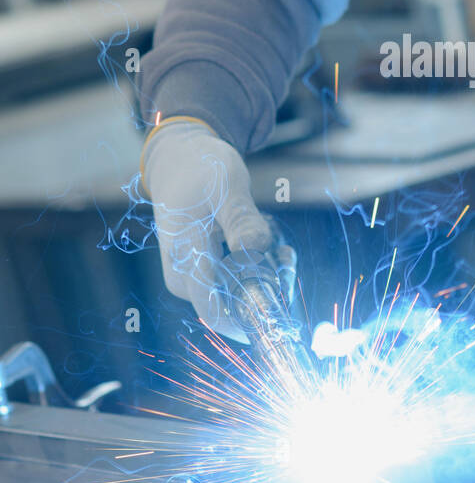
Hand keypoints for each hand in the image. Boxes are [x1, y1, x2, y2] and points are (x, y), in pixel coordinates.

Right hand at [142, 119, 272, 340]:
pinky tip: (272, 248)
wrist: (179, 161)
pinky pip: (234, 284)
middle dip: (269, 289)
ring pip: (237, 297)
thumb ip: (242, 222)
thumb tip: (253, 254)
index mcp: (185, 258)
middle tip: (288, 257)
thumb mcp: (228, 187)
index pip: (215, 313)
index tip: (285, 306)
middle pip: (233, 307)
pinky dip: (258, 270)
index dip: (251, 321)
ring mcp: (190, 278)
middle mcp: (183, 277)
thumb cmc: (202, 171)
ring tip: (283, 248)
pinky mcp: (201, 273)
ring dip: (267, 278)